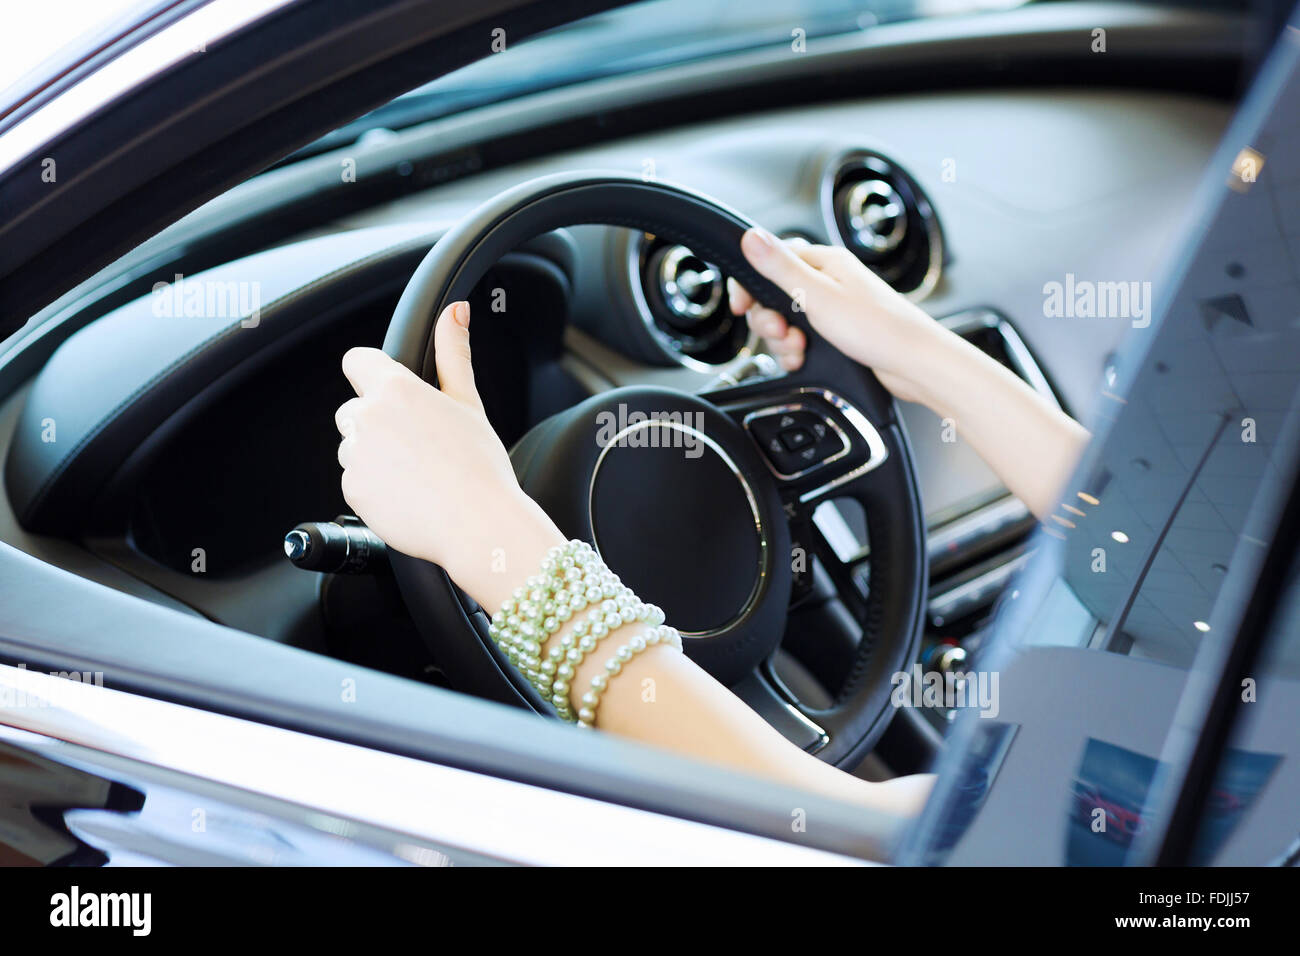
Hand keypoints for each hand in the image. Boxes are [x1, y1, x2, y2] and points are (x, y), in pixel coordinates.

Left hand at [335, 302, 562, 608]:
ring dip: (375, 456)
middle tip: (418, 445)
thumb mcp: (469, 402)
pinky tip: (409, 494)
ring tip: (418, 474)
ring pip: (354, 447)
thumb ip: (454, 353)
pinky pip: (355, 480)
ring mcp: (355, 455)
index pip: (357, 360)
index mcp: (396, 390)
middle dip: (377, 423)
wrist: (478, 524)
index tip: (386, 389)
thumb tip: (455, 312)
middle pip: (354, 409)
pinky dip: (375, 487)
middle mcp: (368, 417)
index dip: (371, 373)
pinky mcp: (351, 489)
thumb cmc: (480, 466)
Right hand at [727, 228, 940, 402]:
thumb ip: (780, 268)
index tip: (743, 306)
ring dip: (783, 341)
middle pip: (774, 296)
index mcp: (825, 263)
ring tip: (800, 348)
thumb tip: (751, 236)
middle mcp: (828, 283)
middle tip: (782, 332)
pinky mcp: (835, 335)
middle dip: (769, 320)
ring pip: (786, 322)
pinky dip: (796, 353)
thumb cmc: (878, 328)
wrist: (914, 365)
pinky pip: (801, 341)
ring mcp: (832, 310)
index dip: (751, 285)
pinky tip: (805, 359)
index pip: (771, 262)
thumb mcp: (818, 296)